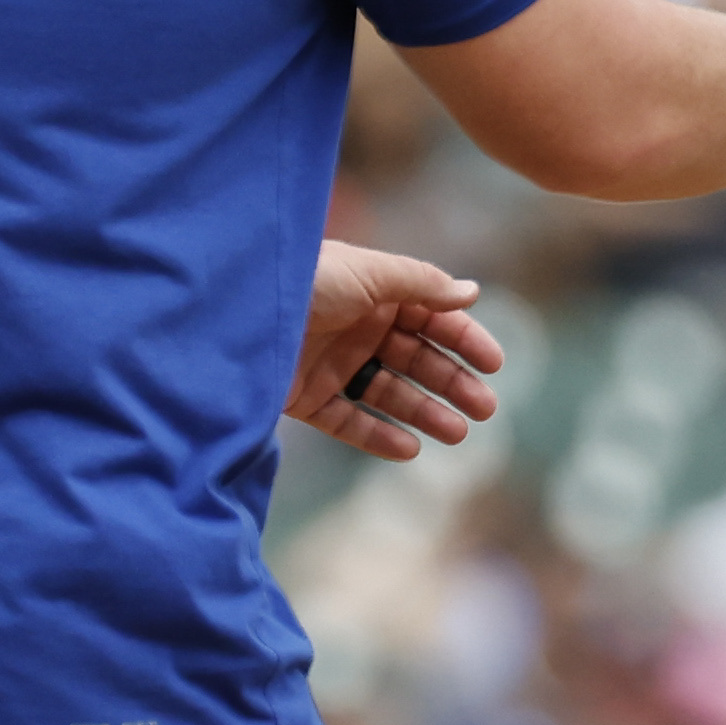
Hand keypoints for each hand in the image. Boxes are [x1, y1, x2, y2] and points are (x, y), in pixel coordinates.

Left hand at [286, 240, 505, 463]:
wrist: (230, 314)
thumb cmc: (303, 281)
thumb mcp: (368, 274)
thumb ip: (422, 284)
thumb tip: (471, 292)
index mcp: (374, 292)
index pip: (431, 318)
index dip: (464, 339)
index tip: (495, 365)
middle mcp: (355, 327)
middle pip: (416, 358)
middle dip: (452, 382)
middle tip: (486, 410)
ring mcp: (331, 363)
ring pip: (389, 393)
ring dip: (425, 412)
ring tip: (457, 435)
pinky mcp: (304, 397)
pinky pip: (349, 421)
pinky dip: (378, 436)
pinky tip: (409, 449)